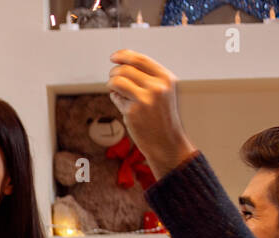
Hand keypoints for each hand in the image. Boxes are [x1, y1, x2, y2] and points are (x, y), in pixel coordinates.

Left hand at [106, 50, 197, 179]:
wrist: (167, 142)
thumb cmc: (162, 117)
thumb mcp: (163, 93)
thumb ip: (148, 78)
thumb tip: (122, 64)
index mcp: (166, 78)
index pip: (141, 60)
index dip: (124, 55)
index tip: (114, 57)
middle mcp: (157, 86)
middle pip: (125, 69)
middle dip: (114, 72)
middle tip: (113, 80)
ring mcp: (144, 99)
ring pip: (117, 81)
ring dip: (111, 84)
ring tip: (115, 90)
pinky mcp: (133, 111)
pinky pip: (116, 97)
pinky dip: (115, 98)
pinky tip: (123, 106)